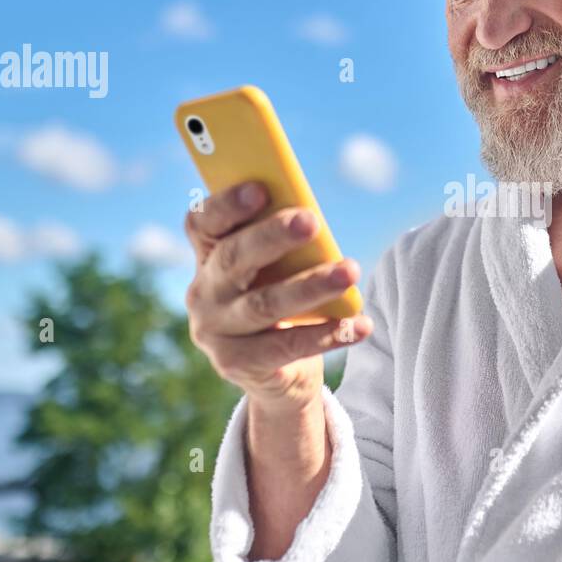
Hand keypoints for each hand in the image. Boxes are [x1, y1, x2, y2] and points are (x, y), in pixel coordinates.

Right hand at [183, 180, 373, 422]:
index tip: (259, 188)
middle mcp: (203, 293)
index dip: (227, 204)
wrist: (277, 373)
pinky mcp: (237, 364)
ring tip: (350, 271)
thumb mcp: (276, 269)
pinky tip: (359, 324)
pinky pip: (286, 346)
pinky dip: (328, 334)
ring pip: (264, 304)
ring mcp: (215, 332)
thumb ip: (283, 244)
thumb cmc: (280, 300)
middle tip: (311, 221)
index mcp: (208, 256)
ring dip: (311, 286)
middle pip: (233, 259)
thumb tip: (311, 219)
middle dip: (273, 236)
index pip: (203, 222)